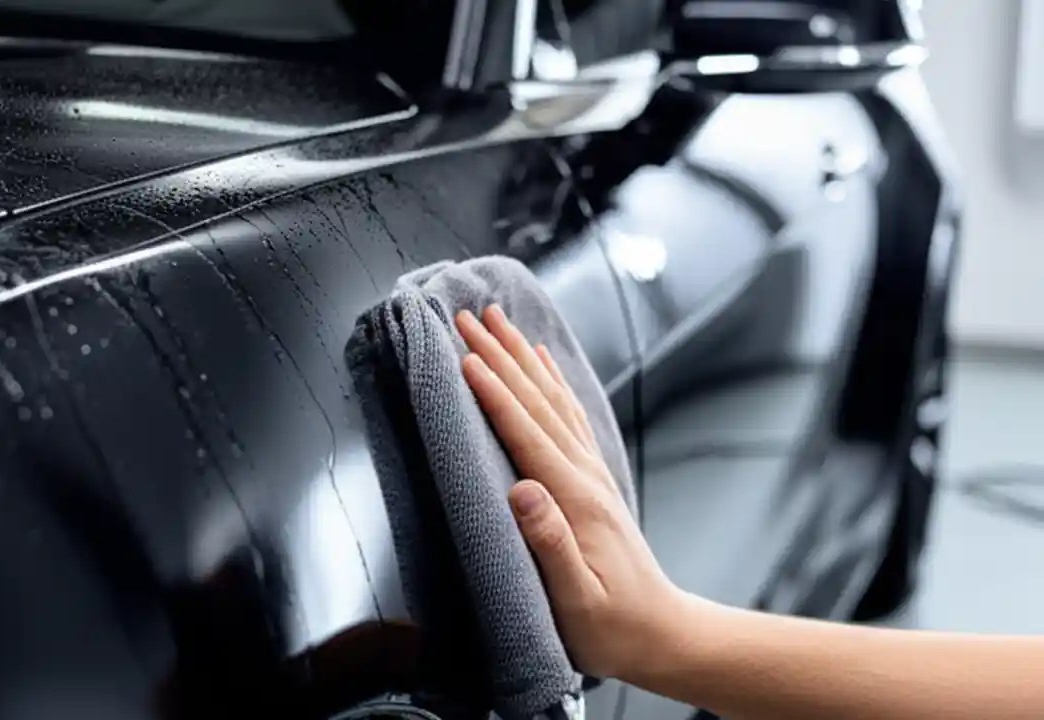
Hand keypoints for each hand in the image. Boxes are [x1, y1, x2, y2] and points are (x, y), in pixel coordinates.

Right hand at [456, 305, 692, 682]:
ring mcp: (591, 474)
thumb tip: (523, 490)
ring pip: (552, 399)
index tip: (463, 356)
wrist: (662, 634)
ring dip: (521, 356)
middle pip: (537, 402)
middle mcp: (586, 476)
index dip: (494, 393)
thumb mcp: (577, 599)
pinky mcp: (592, 479)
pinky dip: (550, 381)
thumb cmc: (613, 628)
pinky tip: (539, 361)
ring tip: (498, 319)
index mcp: (576, 500)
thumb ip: (550, 544)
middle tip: (468, 315)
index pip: (527, 433)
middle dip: (500, 355)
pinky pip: (567, 415)